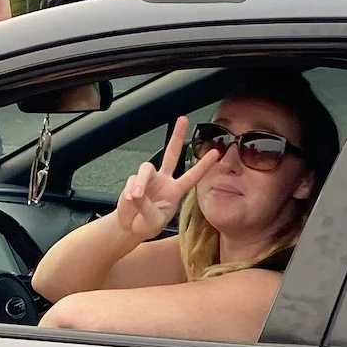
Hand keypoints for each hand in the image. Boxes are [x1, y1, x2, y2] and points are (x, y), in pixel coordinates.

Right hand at [114, 116, 220, 242]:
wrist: (130, 227)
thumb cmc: (147, 224)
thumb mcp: (152, 220)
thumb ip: (146, 206)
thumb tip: (136, 193)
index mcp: (175, 191)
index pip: (192, 176)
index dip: (203, 165)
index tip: (216, 153)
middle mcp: (164, 180)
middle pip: (171, 153)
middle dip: (177, 136)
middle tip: (183, 119)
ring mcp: (148, 180)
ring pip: (145, 169)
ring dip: (141, 182)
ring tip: (135, 196)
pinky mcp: (133, 181)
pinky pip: (132, 181)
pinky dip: (130, 191)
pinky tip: (130, 201)